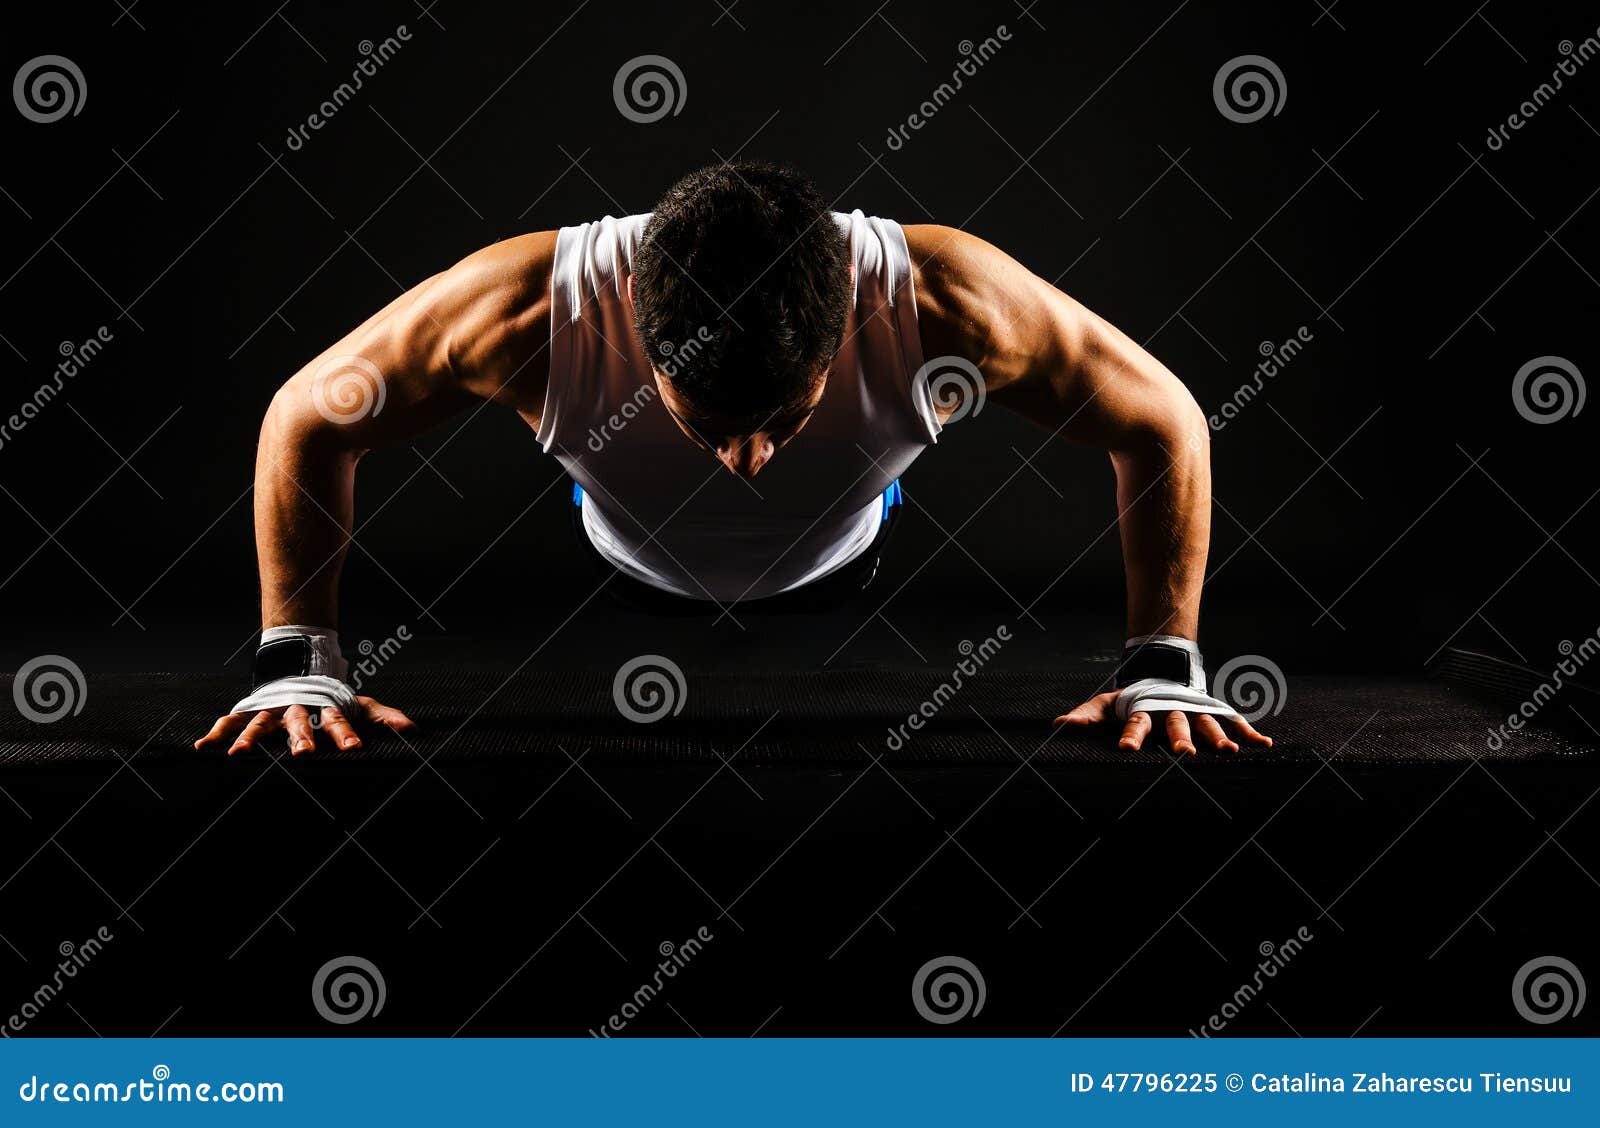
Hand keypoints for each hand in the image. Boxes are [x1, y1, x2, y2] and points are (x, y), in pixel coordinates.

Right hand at [194, 696, 416, 755]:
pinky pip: (230, 722)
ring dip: (249, 740)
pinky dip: (217, 734)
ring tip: (239, 756)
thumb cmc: (333, 697)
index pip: (337, 721)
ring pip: (260, 725)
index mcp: (323, 708)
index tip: (354, 749)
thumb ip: (384, 717)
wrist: (301, 666)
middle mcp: (296, 709)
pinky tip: (202, 748)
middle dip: (300, 738)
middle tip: (303, 754)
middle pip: (298, 724)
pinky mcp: (250, 712)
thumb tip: (412, 730)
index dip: (345, 735)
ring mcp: (271, 710)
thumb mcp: (361, 704)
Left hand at [1053, 691, 1272, 754]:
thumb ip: (1084, 717)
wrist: (1156, 673)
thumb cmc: (1128, 701)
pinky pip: (1233, 722)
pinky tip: (1264, 745)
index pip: (1136, 724)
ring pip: (1206, 725)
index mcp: (1144, 711)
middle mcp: (1171, 711)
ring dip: (1217, 738)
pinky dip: (1248, 733)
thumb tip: (1058, 727)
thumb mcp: (1104, 706)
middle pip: (1176, 725)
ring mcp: (1194, 711)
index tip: (1126, 749)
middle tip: (1184, 754)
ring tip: (1227, 752)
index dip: (1131, 736)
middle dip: (1180, 739)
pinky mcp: (1212, 713)